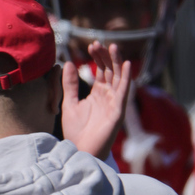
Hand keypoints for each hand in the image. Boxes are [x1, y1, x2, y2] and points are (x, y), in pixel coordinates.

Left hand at [61, 41, 132, 160]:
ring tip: (113, 47)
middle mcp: (109, 96)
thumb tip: (67, 62)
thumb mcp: (69, 103)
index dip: (97, 57)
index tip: (90, 45)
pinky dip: (126, 78)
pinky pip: (124, 92)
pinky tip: (126, 65)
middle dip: (105, 56)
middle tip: (97, 44)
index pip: (101, 70)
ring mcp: (115, 102)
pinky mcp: (118, 111)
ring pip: (119, 78)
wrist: (80, 150)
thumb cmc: (76, 131)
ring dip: (117, 62)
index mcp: (98, 93)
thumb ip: (69, 84)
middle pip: (111, 71)